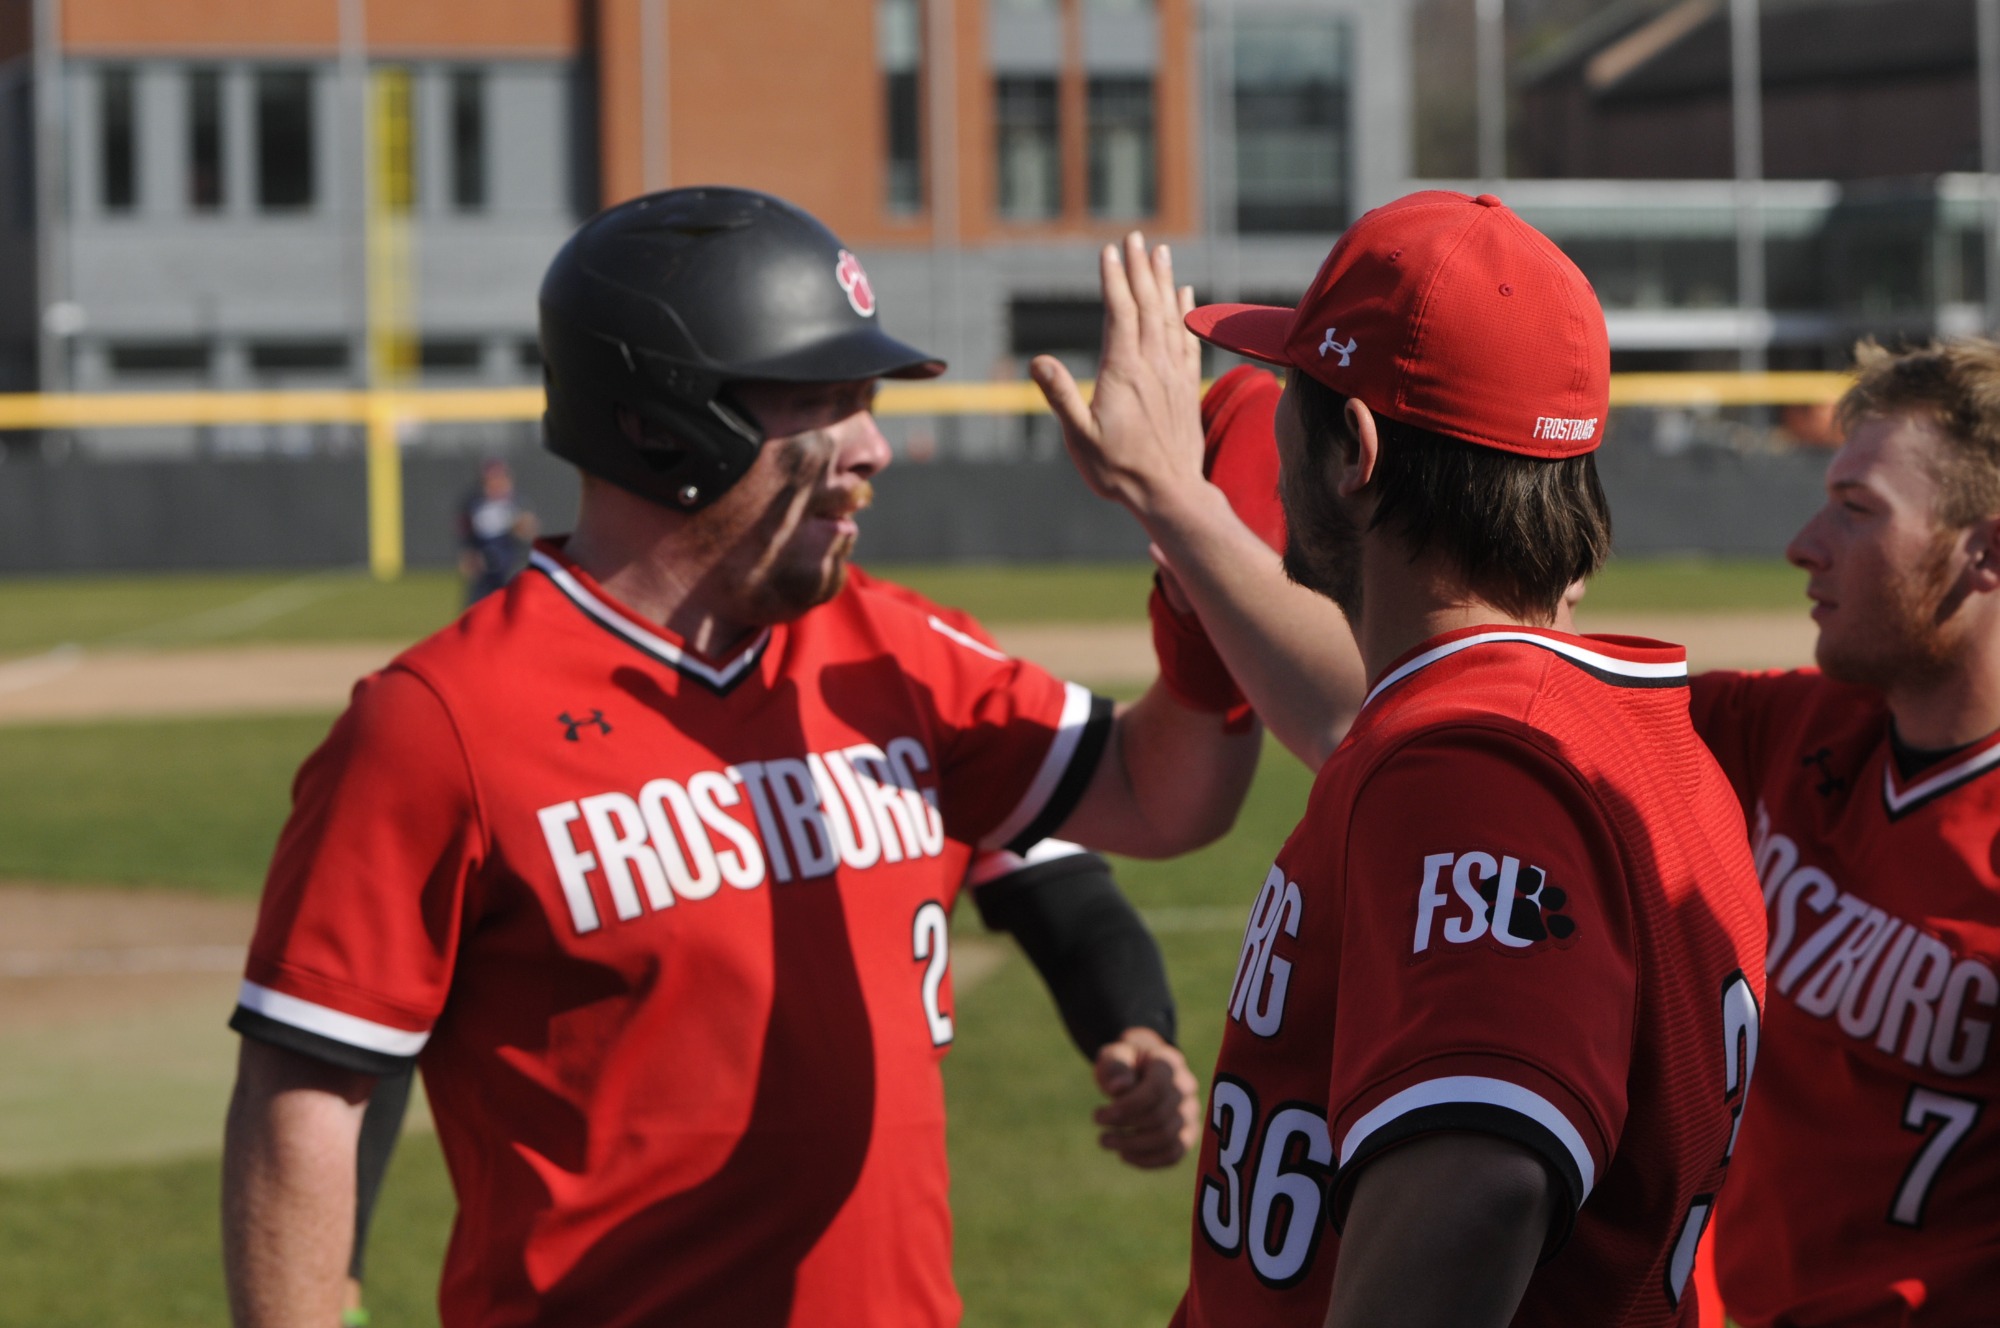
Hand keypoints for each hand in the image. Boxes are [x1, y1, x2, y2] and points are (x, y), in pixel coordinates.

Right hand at [1031, 233, 1208, 521]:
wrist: (1170, 494)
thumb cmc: (1119, 471)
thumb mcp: (1080, 438)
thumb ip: (1060, 398)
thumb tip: (1037, 361)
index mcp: (1124, 373)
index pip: (1120, 314)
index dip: (1114, 280)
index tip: (1109, 251)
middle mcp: (1153, 366)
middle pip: (1148, 305)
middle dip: (1140, 268)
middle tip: (1135, 236)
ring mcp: (1173, 375)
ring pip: (1171, 316)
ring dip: (1164, 282)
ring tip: (1160, 252)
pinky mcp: (1186, 387)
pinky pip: (1188, 339)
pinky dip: (1187, 312)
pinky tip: (1186, 295)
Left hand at [1092, 1026, 1200, 1168]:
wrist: (1143, 1068)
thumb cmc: (1125, 1063)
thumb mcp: (1115, 1056)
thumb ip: (1116, 1066)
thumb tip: (1118, 1088)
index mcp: (1169, 1064)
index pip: (1155, 1090)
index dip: (1126, 1108)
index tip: (1097, 1117)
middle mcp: (1186, 1088)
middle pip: (1160, 1117)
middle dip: (1125, 1130)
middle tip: (1101, 1136)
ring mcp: (1191, 1111)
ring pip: (1168, 1139)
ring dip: (1133, 1147)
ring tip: (1108, 1143)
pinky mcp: (1189, 1132)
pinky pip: (1174, 1154)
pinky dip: (1148, 1160)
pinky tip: (1124, 1155)